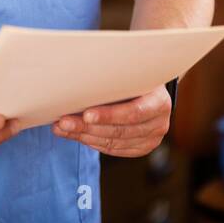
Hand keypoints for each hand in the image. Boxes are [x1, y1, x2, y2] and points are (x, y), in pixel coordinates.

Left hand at [52, 83, 170, 156]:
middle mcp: (159, 123)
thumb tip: (81, 78)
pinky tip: (77, 135)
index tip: (86, 114)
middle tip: (64, 122)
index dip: (109, 115)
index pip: (134, 112)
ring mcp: (151, 139)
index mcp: (160, 101)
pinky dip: (92, 143)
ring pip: (113, 143)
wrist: (151, 91)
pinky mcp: (141, 148)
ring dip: (84, 136)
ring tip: (63, 128)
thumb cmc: (137, 77)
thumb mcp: (132, 73)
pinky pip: (113, 149)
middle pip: (120, 131)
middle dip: (88, 127)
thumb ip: (115, 78)